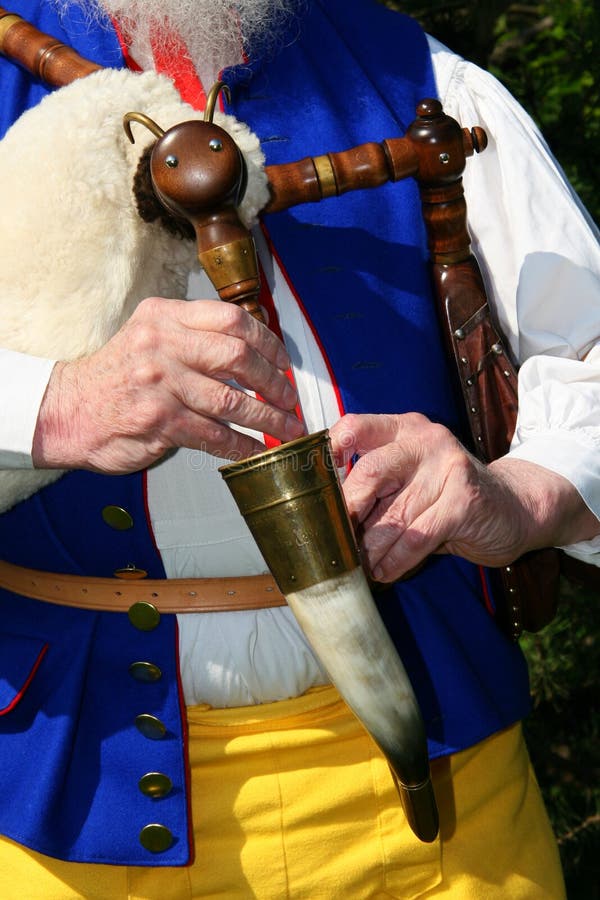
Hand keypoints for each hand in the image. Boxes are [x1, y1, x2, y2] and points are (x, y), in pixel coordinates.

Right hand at [32, 297, 303, 472]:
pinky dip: (244, 445)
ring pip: (233, 401)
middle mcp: (162, 345)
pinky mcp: (160, 423)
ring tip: (288, 427)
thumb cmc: (117, 377)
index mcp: (164, 317)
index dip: (267, 341)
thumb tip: (251, 351)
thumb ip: (191, 336)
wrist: (67, 411)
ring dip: (269, 418)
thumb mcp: (148, 337)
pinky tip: (260, 451)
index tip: (283, 362)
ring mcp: (161, 385)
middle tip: (291, 398)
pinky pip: (216, 435)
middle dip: (275, 381)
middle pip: (238, 356)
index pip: (231, 319)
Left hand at [329, 413, 598, 581]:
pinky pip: (417, 537)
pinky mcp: (464, 498)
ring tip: (361, 566)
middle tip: (336, 541)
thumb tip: (320, 516)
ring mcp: (447, 466)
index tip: (309, 486)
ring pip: (392, 516)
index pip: (353, 427)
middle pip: (368, 473)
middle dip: (348, 514)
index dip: (325, 453)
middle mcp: (424, 439)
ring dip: (371, 549)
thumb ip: (374, 487)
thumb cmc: (447, 495)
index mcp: (403, 428)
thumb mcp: (409, 479)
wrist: (515, 506)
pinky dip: (395, 561)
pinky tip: (386, 572)